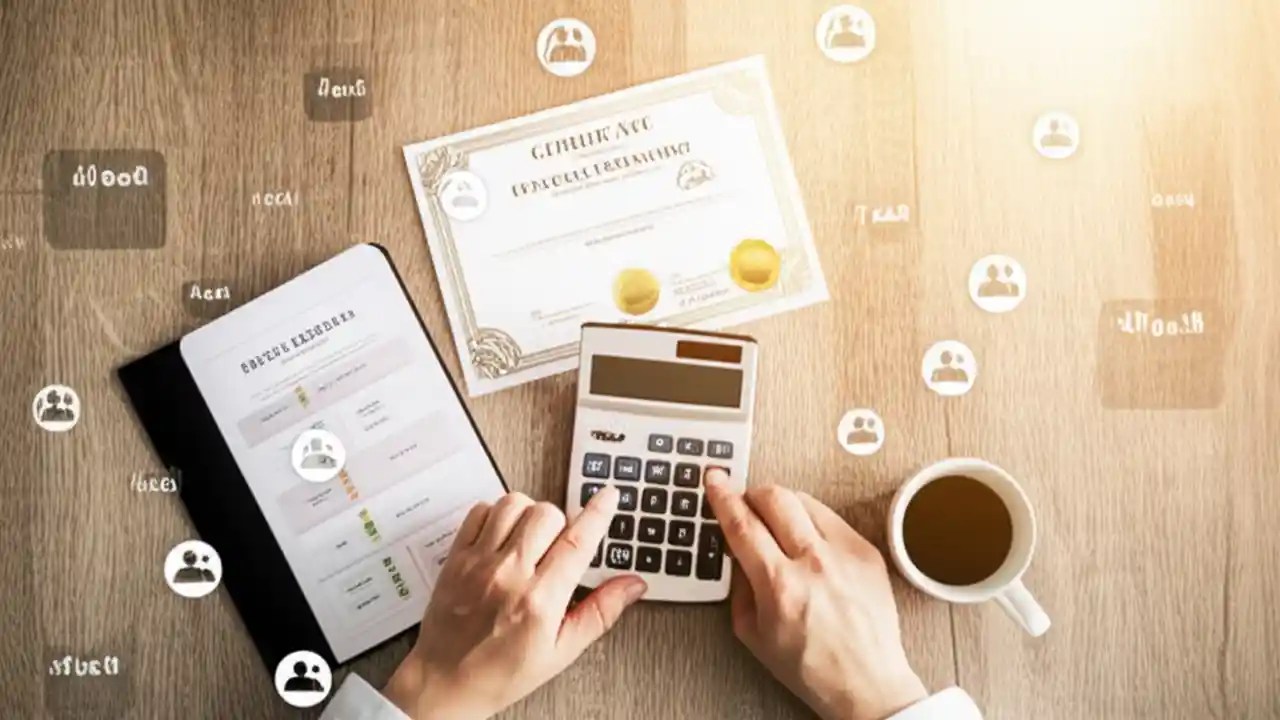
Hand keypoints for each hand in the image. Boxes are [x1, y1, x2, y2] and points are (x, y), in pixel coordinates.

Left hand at [384, 488, 646, 718]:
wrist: (445, 683)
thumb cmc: (501, 673)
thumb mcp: (561, 651)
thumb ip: (600, 612)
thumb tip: (632, 585)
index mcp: (539, 601)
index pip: (578, 542)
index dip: (598, 513)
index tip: (609, 496)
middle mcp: (508, 576)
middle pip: (548, 514)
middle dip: (563, 521)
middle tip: (559, 544)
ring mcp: (478, 563)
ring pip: (514, 504)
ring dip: (530, 513)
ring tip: (531, 537)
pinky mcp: (456, 557)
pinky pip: (480, 511)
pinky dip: (496, 514)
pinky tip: (503, 535)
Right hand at [704, 470, 926, 719]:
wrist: (865, 682)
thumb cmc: (812, 667)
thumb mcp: (753, 633)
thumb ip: (738, 585)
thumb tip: (735, 549)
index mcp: (779, 585)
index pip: (742, 524)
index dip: (723, 496)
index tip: (715, 479)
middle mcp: (814, 563)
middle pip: (774, 497)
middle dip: (752, 492)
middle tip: (745, 501)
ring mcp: (845, 554)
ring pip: (804, 500)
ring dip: (782, 504)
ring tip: (777, 523)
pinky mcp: (867, 552)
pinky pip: (831, 519)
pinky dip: (812, 523)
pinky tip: (809, 542)